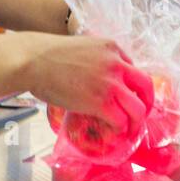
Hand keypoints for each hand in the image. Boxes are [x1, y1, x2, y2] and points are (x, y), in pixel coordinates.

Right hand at [20, 34, 153, 133]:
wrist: (33, 61)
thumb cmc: (47, 55)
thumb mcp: (80, 47)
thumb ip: (94, 60)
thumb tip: (94, 80)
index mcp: (112, 48)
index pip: (133, 69)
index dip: (132, 86)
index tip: (128, 97)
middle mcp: (117, 64)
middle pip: (146, 86)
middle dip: (146, 103)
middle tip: (140, 115)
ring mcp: (111, 84)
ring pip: (138, 108)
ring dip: (136, 122)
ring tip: (130, 130)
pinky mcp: (101, 103)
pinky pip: (120, 121)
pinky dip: (119, 129)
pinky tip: (112, 133)